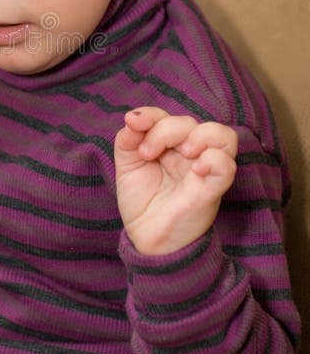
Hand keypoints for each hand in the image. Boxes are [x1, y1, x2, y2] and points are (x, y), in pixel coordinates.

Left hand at [114, 107, 236, 254]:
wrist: (147, 239)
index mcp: (170, 145)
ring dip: (200, 136)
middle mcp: (190, 153)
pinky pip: (227, 166)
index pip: (168, 116)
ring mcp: (204, 169)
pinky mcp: (213, 189)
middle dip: (166, 130)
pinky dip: (214, 160)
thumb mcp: (127, 165)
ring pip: (223, 135)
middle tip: (147, 154)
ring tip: (182, 152)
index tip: (134, 124)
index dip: (151, 115)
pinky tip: (195, 169)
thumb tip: (133, 117)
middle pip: (191, 122)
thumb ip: (129, 138)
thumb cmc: (142, 201)